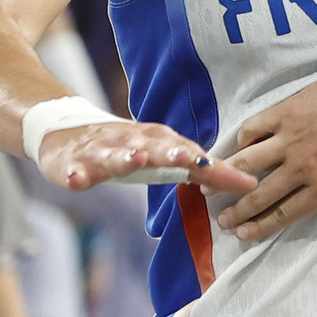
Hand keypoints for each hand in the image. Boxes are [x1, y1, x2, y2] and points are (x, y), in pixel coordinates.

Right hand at [38, 122, 254, 194]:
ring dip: (128, 157)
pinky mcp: (73, 163)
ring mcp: (102, 151)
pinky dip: (76, 174)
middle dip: (175, 154)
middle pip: (158, 148)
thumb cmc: (127, 149)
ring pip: (116, 155)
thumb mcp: (166, 157)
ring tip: (138, 159)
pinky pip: (75, 169)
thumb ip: (204, 171)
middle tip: (192, 161)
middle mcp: (134, 141)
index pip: (191, 152)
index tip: (239, 179)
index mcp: (160, 141)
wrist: (66, 133)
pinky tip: (77, 180)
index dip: (213, 166)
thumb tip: (251, 184)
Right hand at [217, 61, 316, 244]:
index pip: (284, 213)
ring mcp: (290, 138)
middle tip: (221, 220)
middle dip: (238, 210)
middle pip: (260, 194)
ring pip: (248, 164)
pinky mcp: (286, 112)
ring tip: (207, 187)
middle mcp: (301, 167)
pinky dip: (242, 139)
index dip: (260, 226)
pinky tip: (235, 147)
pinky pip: (254, 128)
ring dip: (225, 177)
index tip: (242, 234)